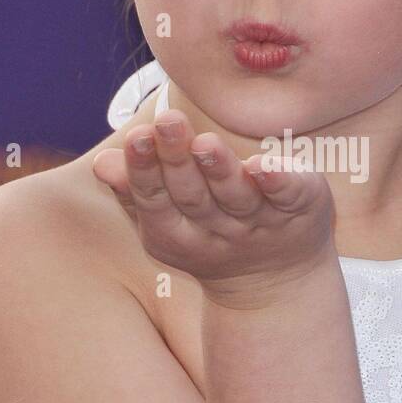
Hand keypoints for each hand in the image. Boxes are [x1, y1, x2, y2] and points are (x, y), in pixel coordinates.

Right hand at [92, 108, 337, 302]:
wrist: (278, 281)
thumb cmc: (213, 229)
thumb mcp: (169, 218)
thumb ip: (137, 190)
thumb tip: (102, 162)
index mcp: (179, 233)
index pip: (155, 201)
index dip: (144, 172)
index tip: (136, 136)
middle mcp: (219, 231)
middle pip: (194, 197)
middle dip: (177, 161)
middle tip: (167, 121)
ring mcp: (260, 224)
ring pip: (237, 199)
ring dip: (221, 172)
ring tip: (206, 143)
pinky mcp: (299, 210)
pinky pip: (289, 197)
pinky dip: (278, 182)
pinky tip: (265, 166)